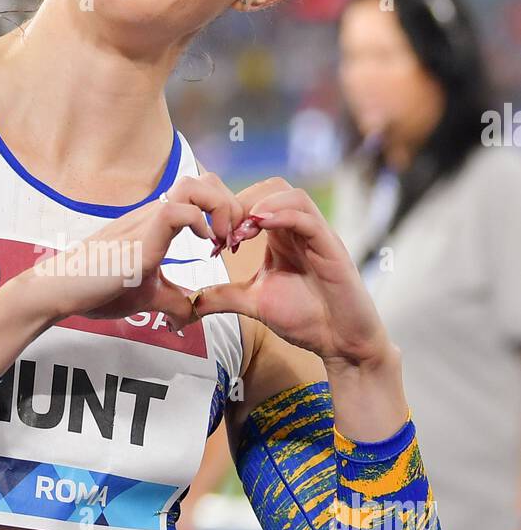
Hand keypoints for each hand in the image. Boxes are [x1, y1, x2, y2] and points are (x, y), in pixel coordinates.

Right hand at [29, 172, 236, 329]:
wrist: (62, 290)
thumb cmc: (97, 288)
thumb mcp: (147, 296)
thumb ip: (172, 302)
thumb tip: (188, 318)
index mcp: (159, 222)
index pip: (203, 193)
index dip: (226, 212)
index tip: (228, 246)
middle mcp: (155, 213)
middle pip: (206, 180)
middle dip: (231, 206)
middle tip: (232, 241)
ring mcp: (147, 221)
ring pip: (195, 186)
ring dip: (219, 210)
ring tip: (220, 242)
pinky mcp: (141, 236)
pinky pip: (177, 211)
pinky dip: (199, 224)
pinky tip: (202, 247)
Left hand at [189, 177, 389, 366]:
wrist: (340, 341)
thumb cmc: (305, 318)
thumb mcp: (254, 303)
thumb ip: (223, 296)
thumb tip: (190, 301)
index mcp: (281, 236)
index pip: (256, 200)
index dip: (230, 211)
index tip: (214, 240)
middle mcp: (300, 229)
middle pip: (272, 188)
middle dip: (243, 203)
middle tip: (226, 233)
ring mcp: (318, 235)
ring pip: (292, 195)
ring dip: (262, 206)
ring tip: (241, 232)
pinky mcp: (332, 247)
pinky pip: (308, 218)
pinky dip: (283, 216)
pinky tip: (261, 228)